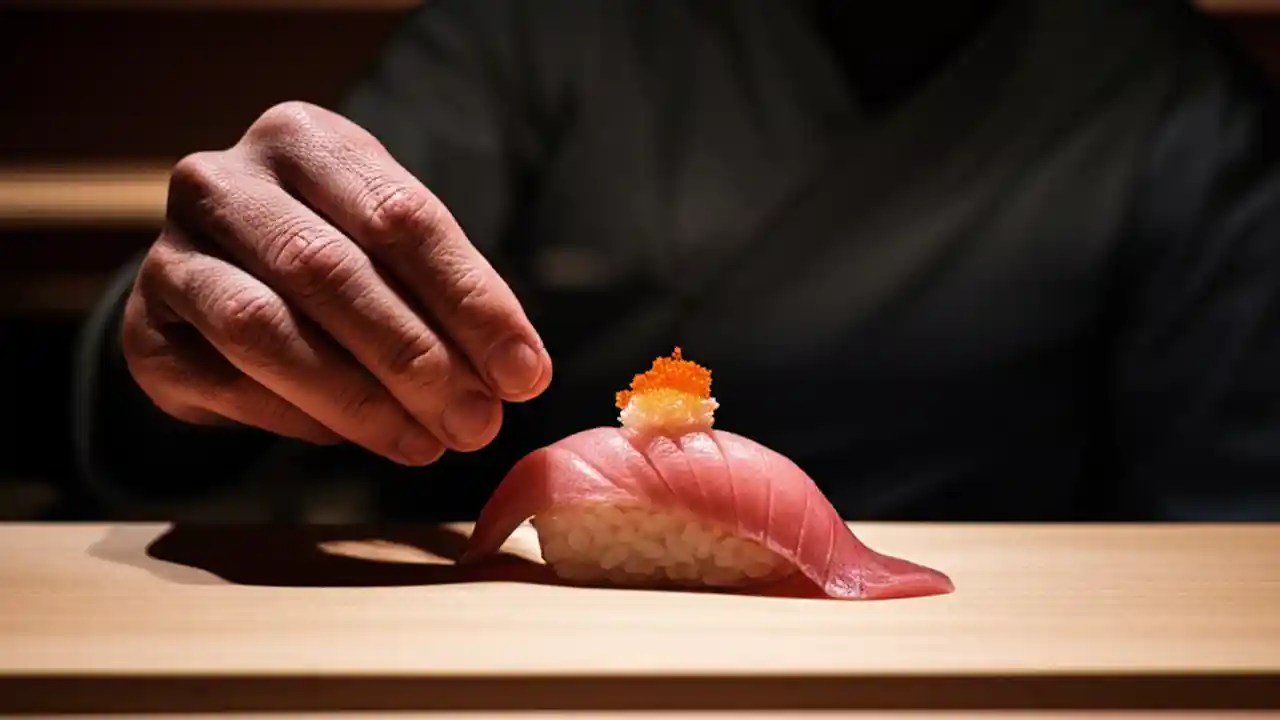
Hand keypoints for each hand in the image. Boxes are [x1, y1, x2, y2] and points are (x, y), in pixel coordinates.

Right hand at [121, 101, 551, 465]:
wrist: (227, 282)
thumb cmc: (342, 257)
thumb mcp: (400, 253)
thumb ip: (453, 301)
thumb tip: (517, 377)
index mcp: (304, 139)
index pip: (401, 216)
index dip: (471, 301)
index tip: (525, 374)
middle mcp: (222, 181)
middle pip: (328, 269)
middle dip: (416, 357)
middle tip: (477, 423)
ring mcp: (171, 254)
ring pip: (265, 329)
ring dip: (359, 399)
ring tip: (426, 444)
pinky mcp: (145, 331)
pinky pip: (227, 383)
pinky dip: (302, 419)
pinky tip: (360, 438)